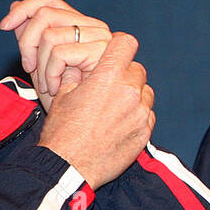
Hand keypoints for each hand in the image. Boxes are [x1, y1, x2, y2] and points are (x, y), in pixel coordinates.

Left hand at [0, 0, 112, 110]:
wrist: (81, 127)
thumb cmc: (64, 98)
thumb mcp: (40, 62)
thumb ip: (31, 35)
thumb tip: (16, 5)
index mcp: (82, 25)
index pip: (48, 0)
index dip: (23, 8)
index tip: (4, 27)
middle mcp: (95, 27)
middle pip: (45, 13)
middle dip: (26, 42)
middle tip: (29, 68)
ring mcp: (102, 38)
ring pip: (49, 34)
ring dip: (40, 64)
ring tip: (47, 83)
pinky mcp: (103, 53)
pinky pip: (59, 52)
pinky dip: (50, 73)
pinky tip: (55, 87)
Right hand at [37, 33, 154, 188]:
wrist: (69, 166)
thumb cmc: (62, 131)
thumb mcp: (63, 94)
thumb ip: (83, 75)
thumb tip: (90, 67)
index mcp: (108, 77)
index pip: (126, 43)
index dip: (119, 45)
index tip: (114, 52)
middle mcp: (129, 91)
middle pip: (137, 69)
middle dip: (125, 74)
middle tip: (109, 87)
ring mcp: (140, 112)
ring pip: (145, 92)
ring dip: (134, 95)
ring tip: (113, 107)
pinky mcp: (145, 131)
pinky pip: (147, 114)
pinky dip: (138, 115)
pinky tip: (120, 123)